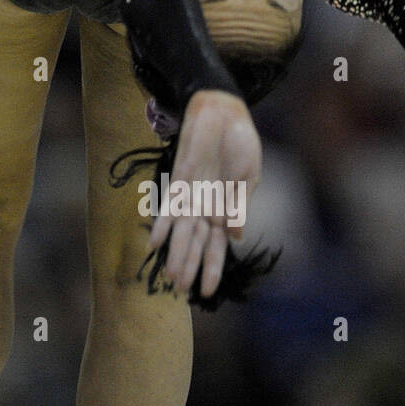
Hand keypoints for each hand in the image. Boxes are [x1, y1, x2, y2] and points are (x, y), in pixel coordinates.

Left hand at [148, 89, 260, 297]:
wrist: (224, 113)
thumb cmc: (241, 144)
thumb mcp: (249, 176)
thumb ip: (241, 205)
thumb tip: (236, 235)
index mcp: (225, 212)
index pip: (216, 248)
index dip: (211, 269)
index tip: (207, 292)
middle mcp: (205, 209)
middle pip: (195, 245)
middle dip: (189, 267)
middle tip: (182, 291)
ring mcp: (191, 197)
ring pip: (181, 234)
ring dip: (176, 255)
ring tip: (170, 277)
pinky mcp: (179, 182)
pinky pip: (169, 208)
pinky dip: (162, 225)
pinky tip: (155, 243)